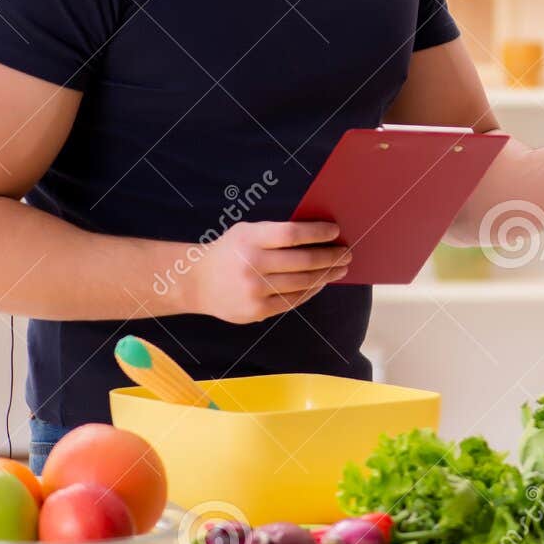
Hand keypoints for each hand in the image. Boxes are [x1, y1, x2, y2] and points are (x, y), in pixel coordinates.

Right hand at [181, 220, 350, 322]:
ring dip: (327, 274)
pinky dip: (312, 290)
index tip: (336, 232)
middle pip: (304, 261)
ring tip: (341, 267)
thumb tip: (320, 234)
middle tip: (347, 252)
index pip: (293, 234)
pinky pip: (294, 300)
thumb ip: (276, 232)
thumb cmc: (230, 251)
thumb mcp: (246, 232)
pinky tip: (321, 282)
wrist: (196, 282)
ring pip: (303, 282)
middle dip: (331, 256)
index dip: (318, 233)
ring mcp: (255, 291)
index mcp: (250, 239)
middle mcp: (252, 265)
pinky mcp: (256, 311)